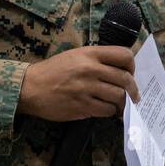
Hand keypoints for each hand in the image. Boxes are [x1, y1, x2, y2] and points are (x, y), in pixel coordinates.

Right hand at [17, 45, 139, 121]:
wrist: (30, 88)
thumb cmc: (53, 71)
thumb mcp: (75, 55)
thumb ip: (97, 59)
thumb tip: (120, 70)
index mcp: (90, 54)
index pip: (124, 55)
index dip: (132, 67)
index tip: (130, 74)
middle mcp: (90, 69)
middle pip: (125, 79)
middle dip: (133, 90)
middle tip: (133, 96)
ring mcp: (86, 88)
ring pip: (118, 97)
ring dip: (122, 103)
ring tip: (120, 105)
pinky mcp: (82, 105)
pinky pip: (106, 110)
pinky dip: (110, 112)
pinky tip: (107, 110)